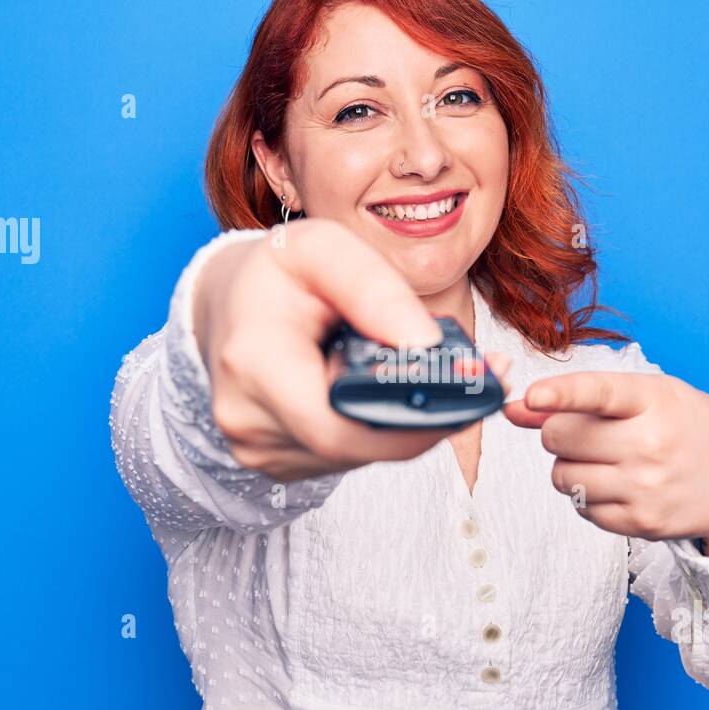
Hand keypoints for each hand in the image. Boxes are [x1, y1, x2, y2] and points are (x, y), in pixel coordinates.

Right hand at [193, 217, 511, 482]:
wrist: (225, 304)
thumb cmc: (276, 273)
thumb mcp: (323, 249)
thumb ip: (375, 289)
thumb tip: (426, 346)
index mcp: (252, 361)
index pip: (338, 423)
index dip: (409, 420)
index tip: (468, 388)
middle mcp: (247, 417)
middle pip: (357, 445)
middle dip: (425, 417)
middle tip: (482, 379)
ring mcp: (258, 447)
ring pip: (359, 453)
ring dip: (407, 421)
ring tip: (443, 373)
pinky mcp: (276, 460)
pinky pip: (346, 453)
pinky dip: (380, 426)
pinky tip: (392, 389)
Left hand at [502, 370, 708, 560]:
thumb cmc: (690, 428)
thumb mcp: (648, 398)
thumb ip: (580, 399)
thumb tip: (515, 408)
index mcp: (655, 399)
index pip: (598, 393)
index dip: (560, 394)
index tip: (532, 397)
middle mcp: (651, 444)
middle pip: (560, 437)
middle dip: (558, 432)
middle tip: (586, 433)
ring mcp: (646, 488)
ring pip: (561, 476)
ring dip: (569, 467)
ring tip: (606, 460)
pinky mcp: (642, 523)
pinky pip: (581, 508)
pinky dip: (587, 497)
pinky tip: (618, 485)